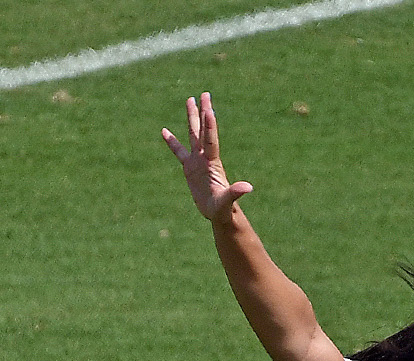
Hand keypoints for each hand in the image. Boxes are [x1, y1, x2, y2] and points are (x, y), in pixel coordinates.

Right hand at [162, 92, 252, 223]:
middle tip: (204, 94)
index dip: (210, 126)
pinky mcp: (189, 168)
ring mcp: (197, 161)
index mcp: (212, 163)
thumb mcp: (227, 200)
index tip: (209, 109)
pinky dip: (172, 142)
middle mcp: (205, 157)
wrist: (218, 213)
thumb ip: (236, 192)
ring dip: (192, 117)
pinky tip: (164, 131)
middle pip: (203, 130)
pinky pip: (178, 151)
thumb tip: (249, 188)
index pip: (210, 140)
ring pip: (193, 134)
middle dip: (203, 112)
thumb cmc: (223, 208)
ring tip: (190, 99)